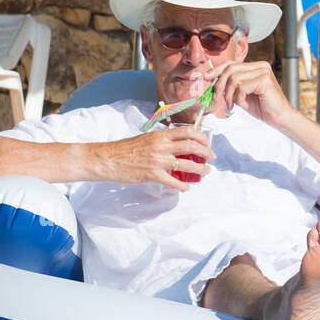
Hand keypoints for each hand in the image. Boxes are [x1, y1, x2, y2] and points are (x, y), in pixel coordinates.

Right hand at [98, 128, 212, 190]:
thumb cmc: (125, 150)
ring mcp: (157, 160)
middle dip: (206, 153)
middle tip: (211, 159)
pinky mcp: (152, 175)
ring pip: (187, 164)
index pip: (188, 131)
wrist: (107, 159)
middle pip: (192, 146)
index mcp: (160, 135)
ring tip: (205, 172)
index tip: (206, 144)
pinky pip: (173, 182)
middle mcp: (161, 145)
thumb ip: (162, 141)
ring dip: (200, 169)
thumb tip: (178, 146)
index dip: (202, 137)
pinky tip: (186, 188)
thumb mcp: (146, 139)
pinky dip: (182, 186)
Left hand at [206, 59, 292, 125]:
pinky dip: (238, 98)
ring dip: (229, 95)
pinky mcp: (264, 80)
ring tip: (232, 105)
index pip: (231, 63)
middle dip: (220, 85)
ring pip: (234, 79)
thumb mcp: (242, 94)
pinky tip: (243, 105)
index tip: (206, 77)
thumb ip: (231, 86)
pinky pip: (241, 87)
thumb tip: (211, 80)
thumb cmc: (262, 107)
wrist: (279, 119)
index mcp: (255, 67)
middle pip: (230, 69)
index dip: (217, 70)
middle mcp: (260, 66)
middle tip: (217, 99)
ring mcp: (263, 72)